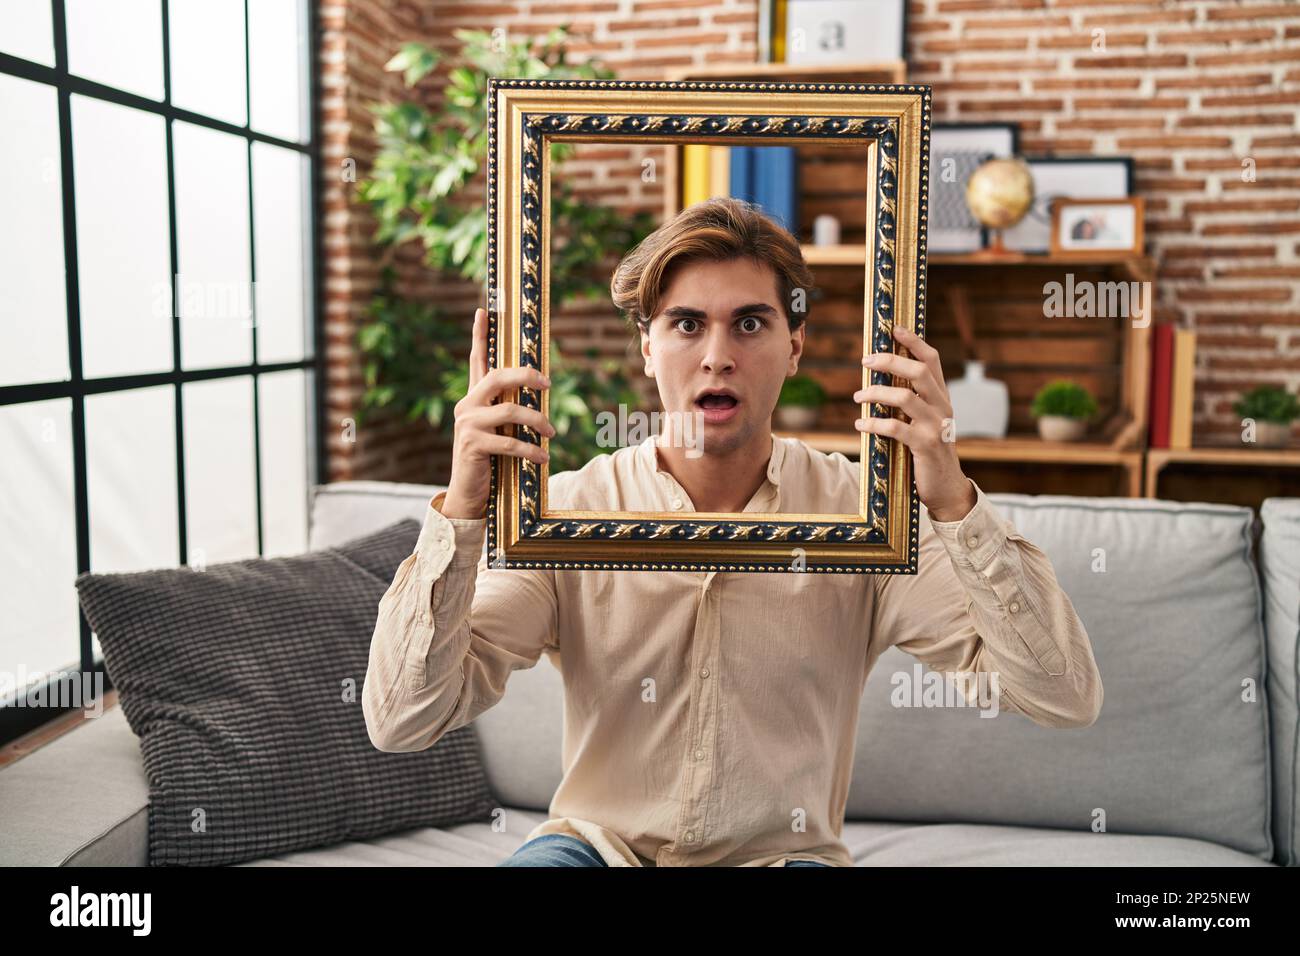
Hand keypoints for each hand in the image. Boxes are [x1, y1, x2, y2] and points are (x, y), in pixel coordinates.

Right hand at [441, 307, 555, 518]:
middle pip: (498, 377)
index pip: (476, 360)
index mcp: (474, 398)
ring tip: (552, 432)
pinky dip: (530, 449)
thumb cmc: (490, 461)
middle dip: (526, 376)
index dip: (480, 335)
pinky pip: (508, 441)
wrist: (468, 495)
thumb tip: (541, 393)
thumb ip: (511, 411)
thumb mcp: (500, 431)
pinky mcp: (472, 445)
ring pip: (509, 411)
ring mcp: (467, 424)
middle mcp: (466, 405)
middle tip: (549, 384)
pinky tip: (543, 458)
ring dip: (537, 421)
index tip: (483, 310)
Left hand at [852, 324, 976, 522]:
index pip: (932, 360)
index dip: (914, 342)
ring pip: (905, 397)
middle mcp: (942, 407)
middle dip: (889, 362)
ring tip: (858, 397)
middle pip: (918, 372)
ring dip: (876, 393)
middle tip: (865, 362)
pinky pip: (896, 428)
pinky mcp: (925, 445)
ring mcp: (935, 426)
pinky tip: (860, 425)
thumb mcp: (926, 421)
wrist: (947, 486)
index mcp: (942, 397)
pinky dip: (874, 424)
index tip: (894, 329)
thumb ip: (913, 400)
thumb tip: (883, 379)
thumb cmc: (930, 450)